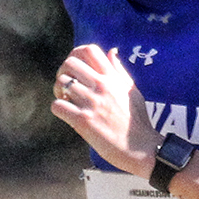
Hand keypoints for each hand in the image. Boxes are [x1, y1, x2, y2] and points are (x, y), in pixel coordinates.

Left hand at [50, 44, 160, 177]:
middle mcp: (101, 86)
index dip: (76, 54)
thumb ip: (119, 71)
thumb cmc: (137, 121)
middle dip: (63, 73)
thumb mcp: (132, 90)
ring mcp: (91, 102)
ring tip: (66, 101)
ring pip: (61, 83)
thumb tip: (111, 52)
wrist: (140, 148)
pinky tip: (67, 114)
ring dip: (59, 91)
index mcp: (112, 77)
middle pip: (70, 63)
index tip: (75, 68)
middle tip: (66, 86)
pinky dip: (58, 108)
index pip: (89, 50)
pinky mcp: (83, 121)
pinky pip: (58, 106)